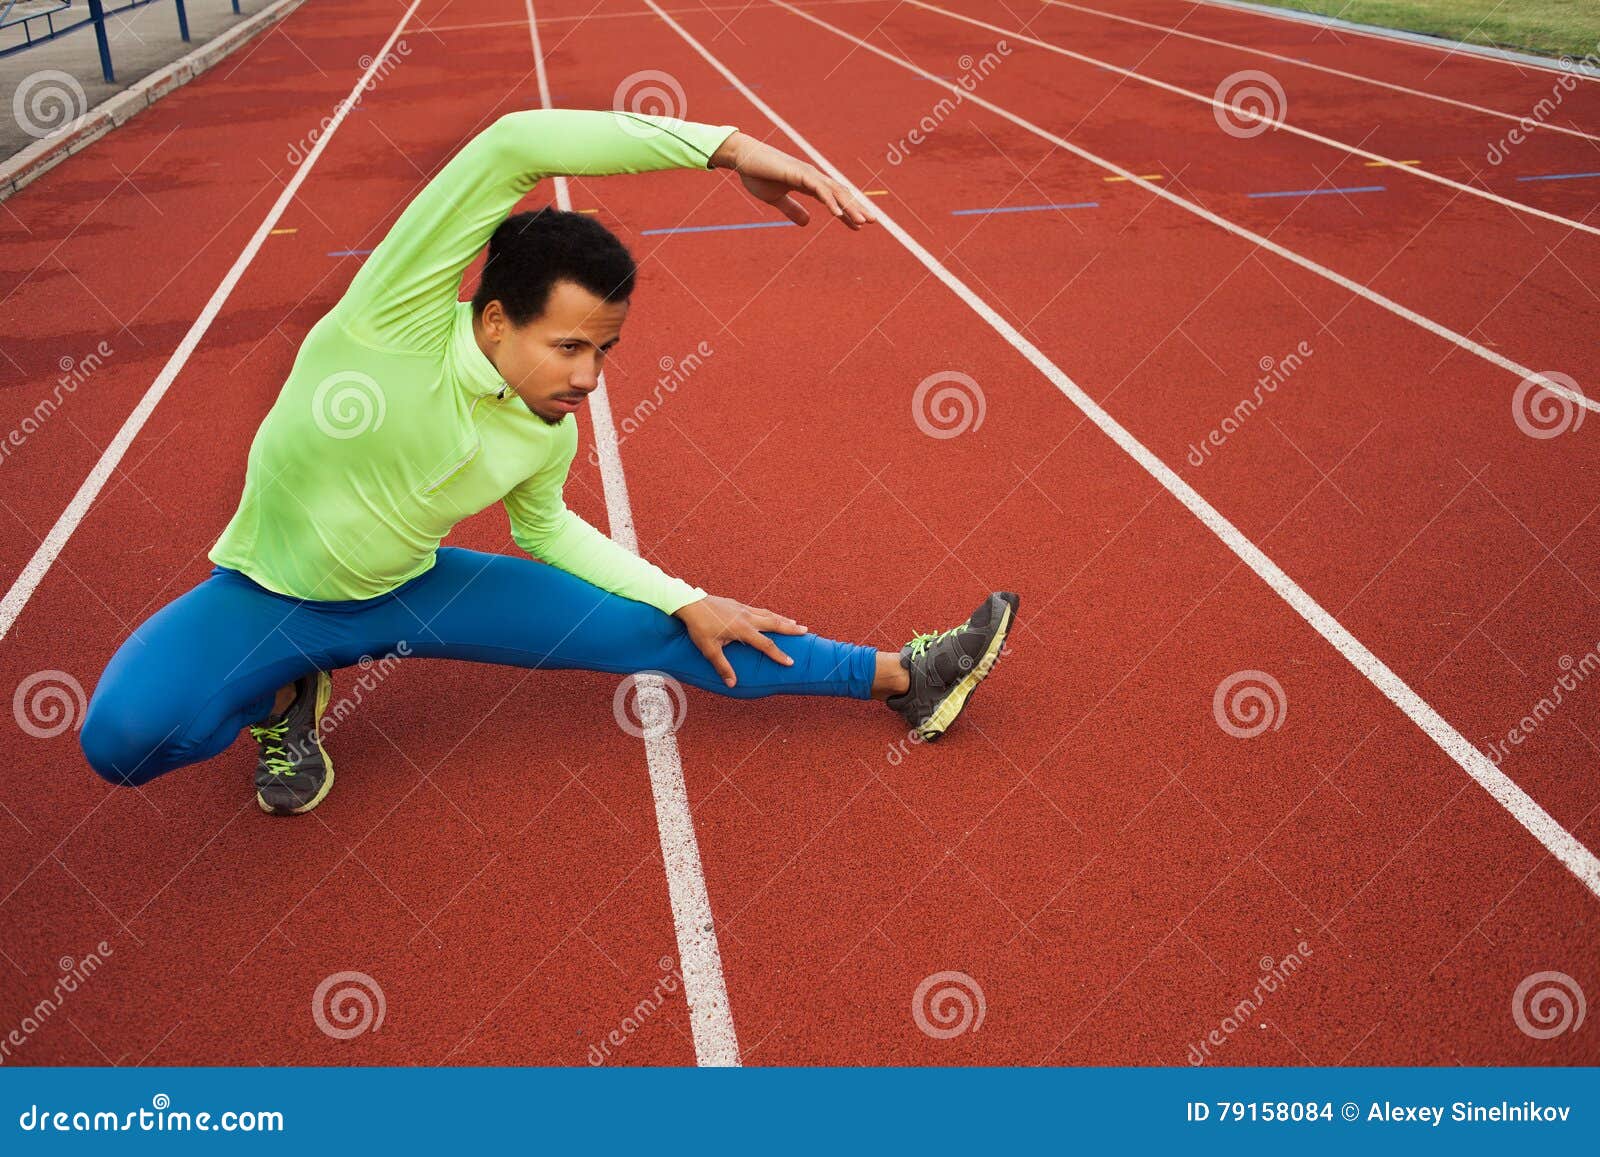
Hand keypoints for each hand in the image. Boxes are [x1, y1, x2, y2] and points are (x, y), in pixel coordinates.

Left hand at [675, 595, 808, 687]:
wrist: (690, 603)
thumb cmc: (699, 627)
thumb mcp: (709, 650)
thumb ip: (722, 666)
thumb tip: (732, 684)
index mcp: (743, 630)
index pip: (766, 645)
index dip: (779, 655)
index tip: (791, 662)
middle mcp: (747, 617)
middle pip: (774, 623)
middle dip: (790, 628)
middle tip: (805, 630)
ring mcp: (743, 609)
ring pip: (768, 614)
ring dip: (782, 618)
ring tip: (794, 622)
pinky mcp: (738, 604)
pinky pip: (759, 609)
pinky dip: (769, 613)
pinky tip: (771, 616)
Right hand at [709, 131, 875, 229]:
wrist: (742, 158)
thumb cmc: (757, 175)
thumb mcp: (776, 199)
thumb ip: (792, 209)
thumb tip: (807, 223)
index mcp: (808, 184)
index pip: (833, 199)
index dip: (846, 213)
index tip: (859, 226)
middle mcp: (812, 177)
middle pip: (840, 194)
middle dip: (856, 208)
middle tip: (873, 221)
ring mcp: (808, 173)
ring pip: (834, 192)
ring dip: (849, 207)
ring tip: (862, 222)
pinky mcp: (799, 173)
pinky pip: (819, 189)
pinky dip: (831, 201)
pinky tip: (839, 214)